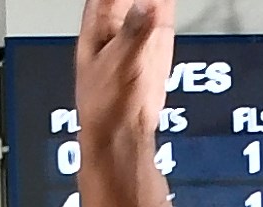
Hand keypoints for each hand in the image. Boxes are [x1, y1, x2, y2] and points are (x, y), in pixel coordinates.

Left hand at [75, 0, 176, 148]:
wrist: (124, 136)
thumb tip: (145, 6)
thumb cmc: (104, 106)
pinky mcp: (154, 56)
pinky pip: (161, 26)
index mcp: (95, 31)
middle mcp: (114, 33)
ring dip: (154, 1)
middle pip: (126, 0)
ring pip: (145, 8)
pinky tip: (167, 1)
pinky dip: (166, 10)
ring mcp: (136, 43)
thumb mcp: (118, 62)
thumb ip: (133, 32)